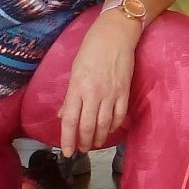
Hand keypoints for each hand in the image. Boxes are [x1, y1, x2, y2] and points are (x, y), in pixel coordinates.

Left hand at [56, 14, 136, 154]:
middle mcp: (93, 94)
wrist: (115, 36)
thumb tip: (64, 116)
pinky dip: (114, 126)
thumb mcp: (74, 72)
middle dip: (84, 142)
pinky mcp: (124, 92)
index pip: (70, 120)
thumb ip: (70, 96)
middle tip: (82, 150)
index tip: (67, 152)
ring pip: (104, 124)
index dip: (67, 139)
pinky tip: (109, 130)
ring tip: (94, 144)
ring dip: (99, 138)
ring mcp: (110, 94)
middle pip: (87, 126)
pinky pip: (119, 115)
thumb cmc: (90, 51)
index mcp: (77, 88)